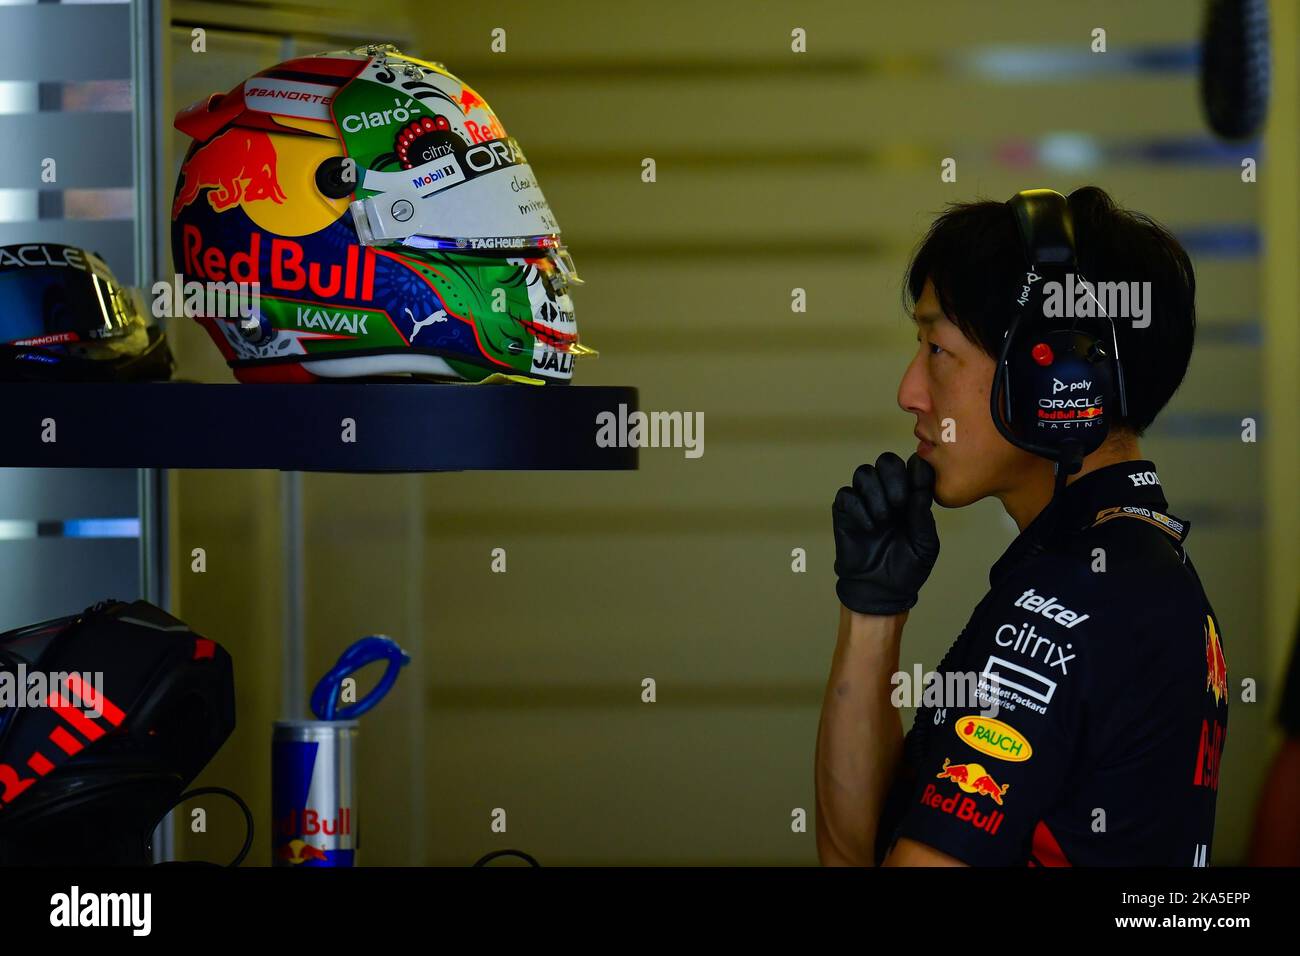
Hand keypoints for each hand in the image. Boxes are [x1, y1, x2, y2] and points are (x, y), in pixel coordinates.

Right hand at [832, 452, 939, 614]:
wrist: (880, 590)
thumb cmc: (906, 569)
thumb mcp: (925, 545)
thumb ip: (923, 517)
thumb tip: (920, 491)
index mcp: (911, 496)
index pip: (913, 466)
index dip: (917, 470)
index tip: (920, 485)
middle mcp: (887, 493)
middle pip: (886, 461)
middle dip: (894, 477)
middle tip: (899, 503)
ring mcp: (864, 501)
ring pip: (864, 473)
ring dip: (876, 493)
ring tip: (884, 519)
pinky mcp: (844, 511)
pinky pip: (847, 494)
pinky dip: (859, 508)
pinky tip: (870, 528)